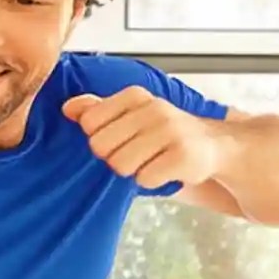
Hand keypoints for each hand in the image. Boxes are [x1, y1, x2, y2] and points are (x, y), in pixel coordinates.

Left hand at [63, 86, 224, 190]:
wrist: (211, 144)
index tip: (117, 139)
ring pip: (121, 165)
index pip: (90, 122)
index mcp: (135, 96)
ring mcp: (170, 131)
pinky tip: (163, 170)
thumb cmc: (163, 132)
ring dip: (132, 171)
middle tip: (134, 154)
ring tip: (149, 162)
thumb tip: (67, 109)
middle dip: (112, 157)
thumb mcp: (130, 114)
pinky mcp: (183, 156)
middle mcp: (153, 109)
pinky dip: (150, 181)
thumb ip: (97, 110)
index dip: (98, 138)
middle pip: (101, 146)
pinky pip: (145, 179)